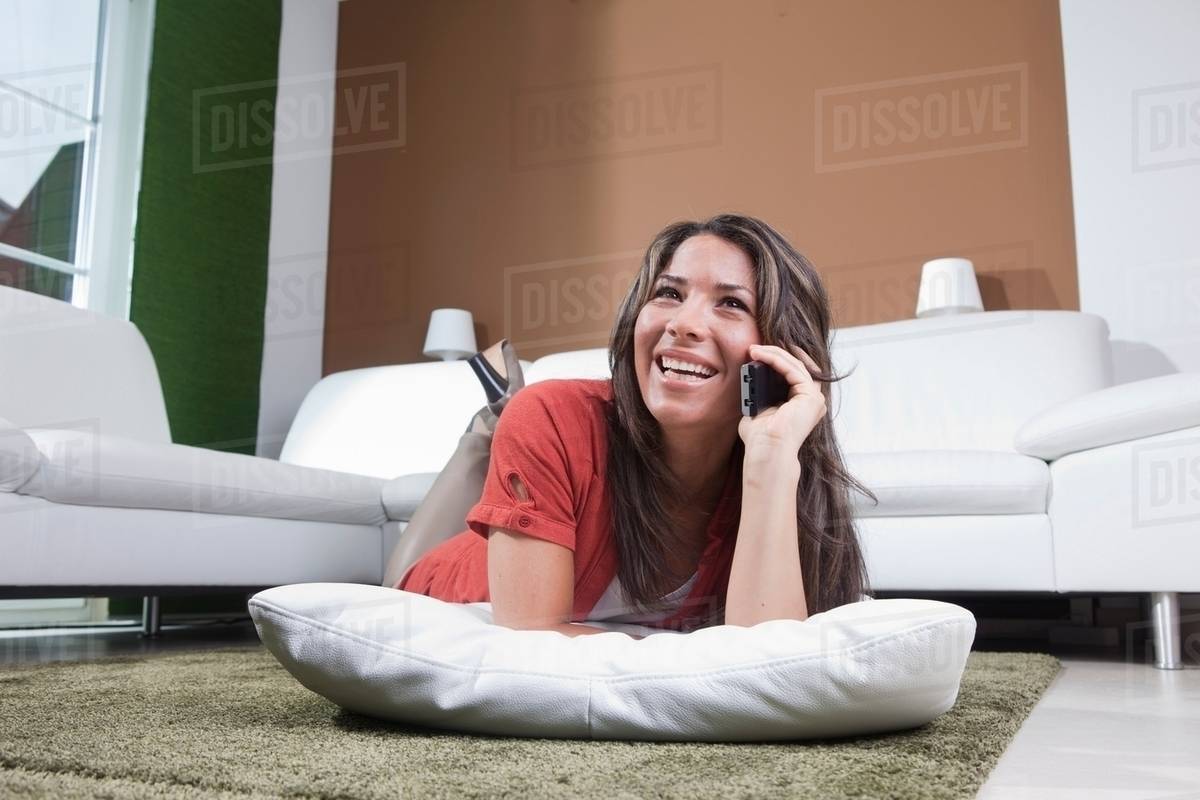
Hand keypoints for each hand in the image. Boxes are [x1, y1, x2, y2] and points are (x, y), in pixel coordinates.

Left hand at [737, 343, 825, 459]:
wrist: (766, 450)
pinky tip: (762, 355)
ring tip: (754, 350)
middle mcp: (812, 401)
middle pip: (797, 367)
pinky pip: (794, 369)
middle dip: (775, 354)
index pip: (795, 374)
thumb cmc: (760, 438)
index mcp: (802, 405)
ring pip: (796, 365)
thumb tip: (751, 384)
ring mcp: (814, 399)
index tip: (761, 351)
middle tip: (755, 348)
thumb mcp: (758, 410)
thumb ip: (760, 397)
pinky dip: (777, 360)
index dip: (779, 360)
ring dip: (774, 354)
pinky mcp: (811, 396)